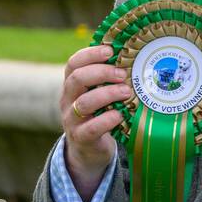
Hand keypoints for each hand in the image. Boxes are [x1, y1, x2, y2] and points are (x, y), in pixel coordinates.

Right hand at [61, 44, 129, 194]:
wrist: (88, 151)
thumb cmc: (99, 115)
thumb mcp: (99, 96)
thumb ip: (108, 81)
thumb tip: (134, 58)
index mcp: (72, 85)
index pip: (74, 63)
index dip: (90, 54)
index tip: (110, 51)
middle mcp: (68, 100)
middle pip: (77, 79)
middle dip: (101, 72)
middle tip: (122, 74)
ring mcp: (72, 120)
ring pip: (83, 103)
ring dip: (107, 94)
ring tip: (126, 92)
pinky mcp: (81, 138)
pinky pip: (91, 128)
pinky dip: (107, 120)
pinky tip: (120, 115)